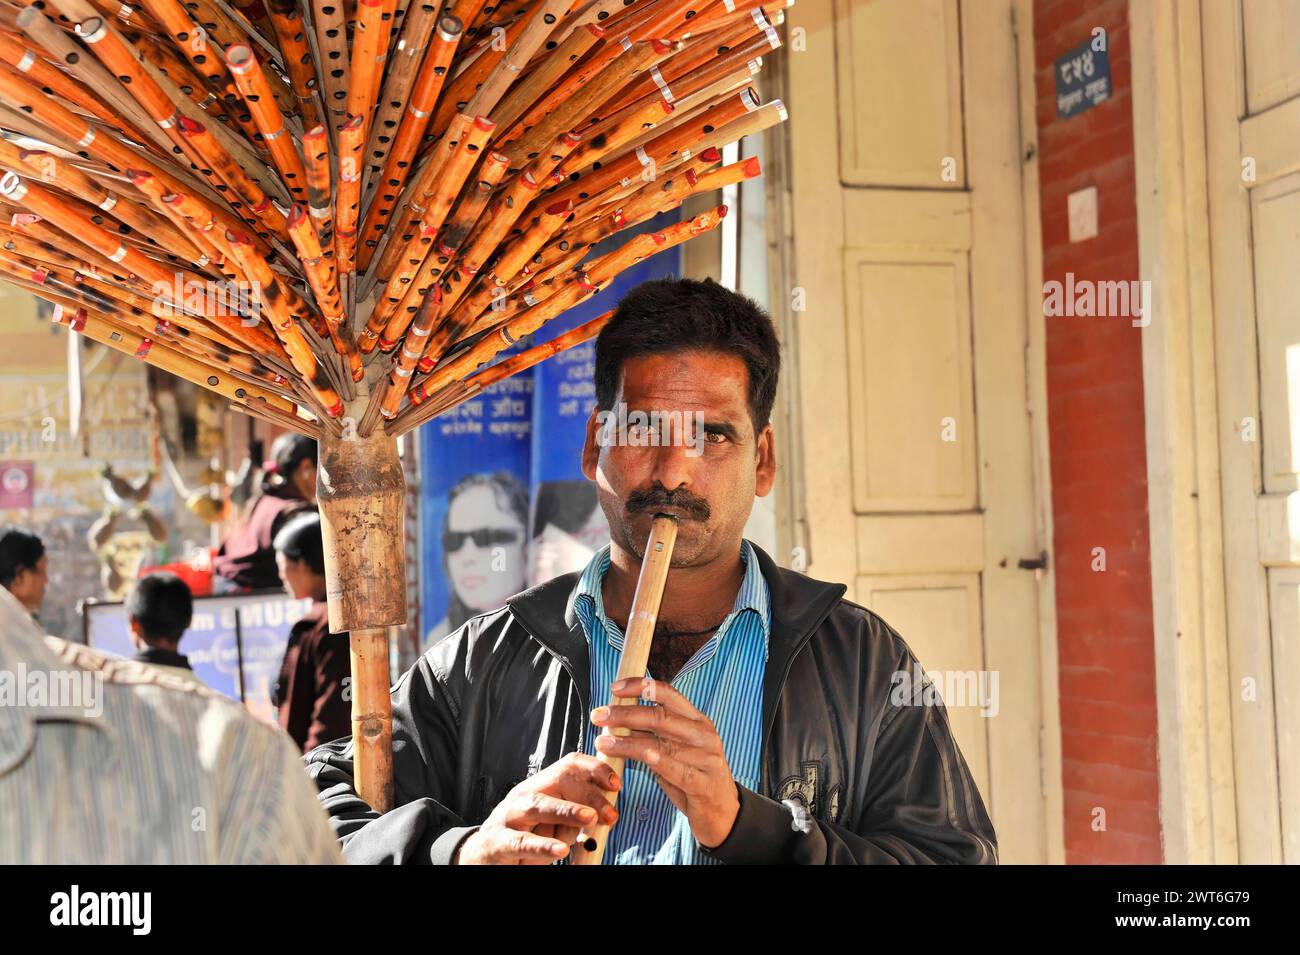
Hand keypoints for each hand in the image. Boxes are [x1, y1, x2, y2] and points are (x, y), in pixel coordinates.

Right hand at [454, 753, 620, 864]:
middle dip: (589, 794)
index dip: (594, 769)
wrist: (483, 857)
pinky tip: (560, 850)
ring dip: (567, 811)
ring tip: (590, 818)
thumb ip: (574, 814)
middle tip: (611, 814)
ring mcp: (509, 816)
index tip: (616, 784)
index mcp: (540, 785)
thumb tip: (605, 808)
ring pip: (539, 805)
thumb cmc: (524, 836)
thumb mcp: (552, 822)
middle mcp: (525, 794)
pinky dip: (542, 845)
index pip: (569, 765)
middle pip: (559, 781)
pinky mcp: (498, 842)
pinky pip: (522, 842)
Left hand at [591, 677, 739, 848]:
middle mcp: (703, 735)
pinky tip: (632, 756)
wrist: (723, 813)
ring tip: (602, 741)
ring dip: (627, 741)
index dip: (641, 687)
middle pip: (660, 717)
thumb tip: (618, 717)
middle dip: (625, 714)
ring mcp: (706, 759)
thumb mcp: (676, 749)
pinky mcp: (703, 784)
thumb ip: (653, 733)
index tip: (615, 688)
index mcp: (697, 720)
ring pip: (661, 743)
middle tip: (598, 715)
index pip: (669, 694)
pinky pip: (673, 768)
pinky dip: (651, 759)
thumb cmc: (693, 777)